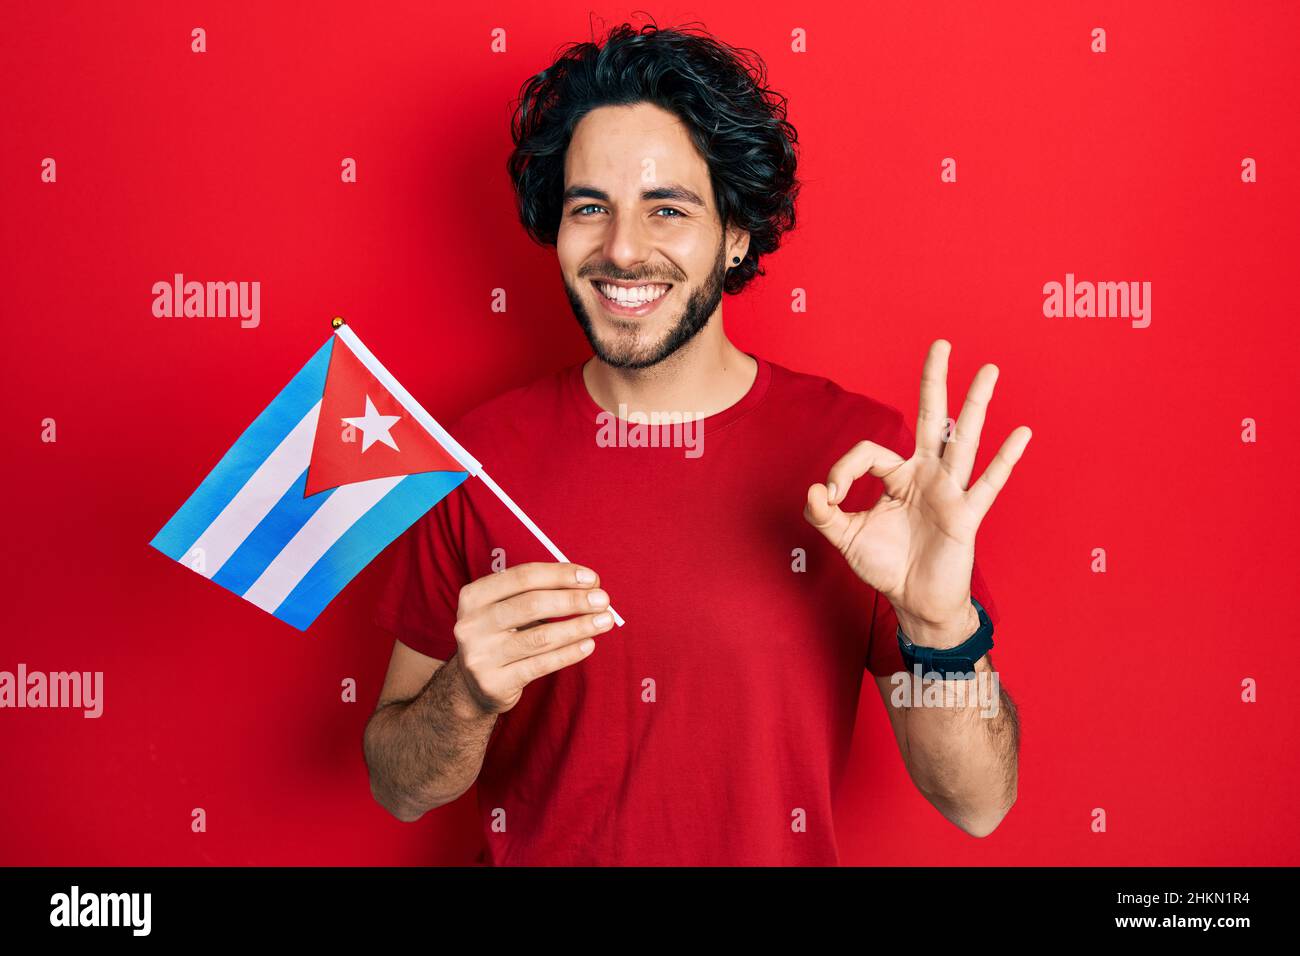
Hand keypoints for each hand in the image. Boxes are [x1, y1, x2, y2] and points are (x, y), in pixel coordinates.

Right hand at [451, 562, 613, 713]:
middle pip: (532, 604)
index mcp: (474, 595)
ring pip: (540, 637)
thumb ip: (539, 593)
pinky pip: (540, 665)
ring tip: (604, 621)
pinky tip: (588, 645)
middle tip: (603, 600)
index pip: (523, 576)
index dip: (560, 575)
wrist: (473, 687)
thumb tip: (588, 585)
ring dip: (578, 627)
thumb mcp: (506, 609)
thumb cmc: (501, 637)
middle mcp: (471, 624)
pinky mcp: (494, 683)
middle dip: (573, 600)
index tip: (591, 578)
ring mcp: (480, 655)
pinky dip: (568, 654)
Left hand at [804, 339, 1030, 646]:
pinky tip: (1022, 433)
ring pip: (964, 440)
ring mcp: (949, 492)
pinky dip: (1005, 459)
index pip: (870, 452)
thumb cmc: (886, 567)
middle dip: (934, 381)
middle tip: (941, 343)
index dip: (842, 469)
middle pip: (932, 418)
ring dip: (975, 405)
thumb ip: (825, 515)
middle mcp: (926, 476)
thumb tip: (813, 491)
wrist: (915, 602)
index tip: (829, 496)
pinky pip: (988, 484)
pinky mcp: (965, 515)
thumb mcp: (846, 538)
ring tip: (990, 370)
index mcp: (898, 477)